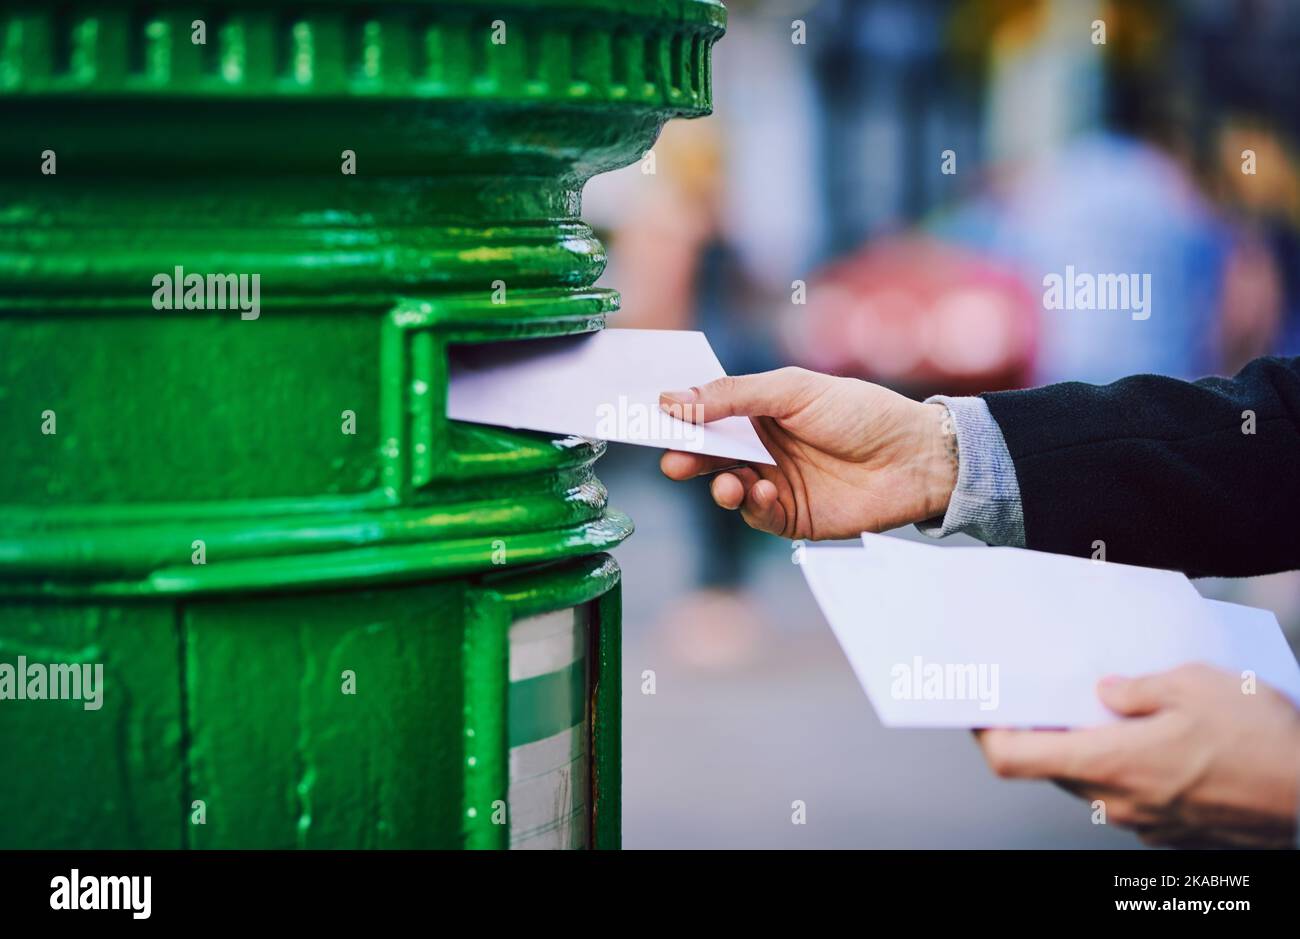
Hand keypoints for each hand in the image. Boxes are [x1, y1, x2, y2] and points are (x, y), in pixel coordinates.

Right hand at [658, 368, 956, 539]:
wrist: (916, 459)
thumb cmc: (862, 412)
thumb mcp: (794, 390)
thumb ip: (734, 396)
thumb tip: (673, 398)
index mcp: (759, 409)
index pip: (707, 411)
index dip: (679, 415)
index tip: (651, 417)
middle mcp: (762, 446)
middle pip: (708, 452)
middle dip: (687, 455)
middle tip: (672, 459)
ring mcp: (774, 481)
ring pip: (725, 486)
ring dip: (718, 485)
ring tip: (727, 482)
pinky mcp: (790, 516)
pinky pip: (755, 514)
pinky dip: (750, 504)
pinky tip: (760, 491)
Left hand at [976, 664, 1299, 847]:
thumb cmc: (1266, 744)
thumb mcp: (1196, 685)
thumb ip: (1137, 687)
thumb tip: (1107, 690)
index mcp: (1110, 764)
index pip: (1012, 758)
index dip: (983, 731)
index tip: (976, 706)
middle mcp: (1117, 802)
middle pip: (1049, 768)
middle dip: (1041, 732)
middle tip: (1045, 693)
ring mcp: (1144, 822)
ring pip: (1088, 782)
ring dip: (1086, 748)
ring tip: (1107, 707)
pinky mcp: (1171, 830)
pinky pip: (1126, 796)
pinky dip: (1123, 767)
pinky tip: (1148, 737)